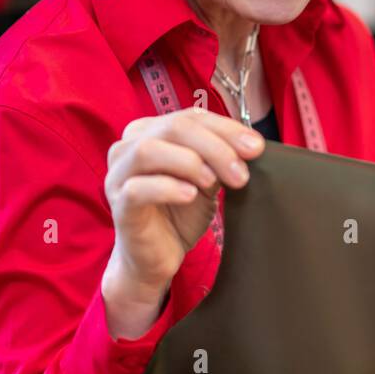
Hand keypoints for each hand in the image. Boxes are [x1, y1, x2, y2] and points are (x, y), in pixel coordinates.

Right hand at [101, 108, 264, 338]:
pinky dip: (168, 188)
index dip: (226, 129)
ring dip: (190, 162)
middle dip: (215, 147)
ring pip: (149, 150)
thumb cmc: (180, 212)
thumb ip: (220, 159)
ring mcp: (118, 175)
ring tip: (214, 182)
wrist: (158, 256)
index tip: (257, 148)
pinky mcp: (118, 206)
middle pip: (173, 128)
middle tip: (241, 173)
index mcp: (150, 132)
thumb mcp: (207, 180)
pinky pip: (137, 189)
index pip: (190, 117)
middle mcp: (128, 147)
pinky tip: (191, 195)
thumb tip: (252, 146)